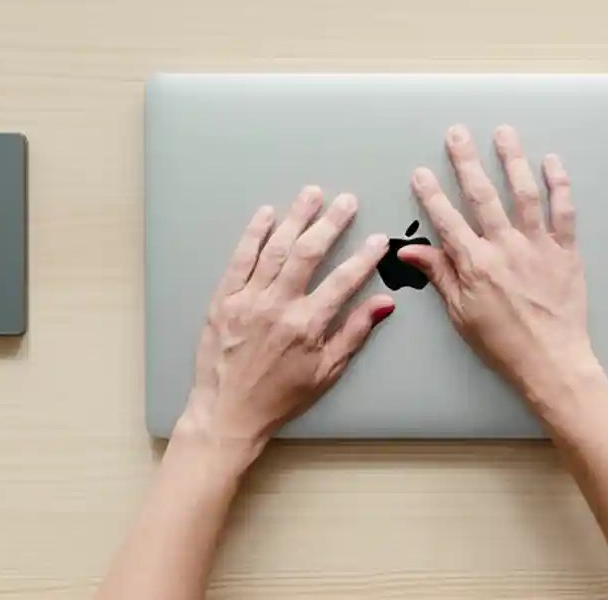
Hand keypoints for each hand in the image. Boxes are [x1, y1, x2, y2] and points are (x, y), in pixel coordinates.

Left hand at [179, 186, 394, 451]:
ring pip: (275, 249)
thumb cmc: (279, 398)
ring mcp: (247, 300)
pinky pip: (240, 259)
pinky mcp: (223, 300)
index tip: (378, 240)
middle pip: (308, 253)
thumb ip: (354, 332)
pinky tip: (267, 215)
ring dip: (296, 218)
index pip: (343, 281)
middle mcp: (277, 307)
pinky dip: (254, 234)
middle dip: (331, 223)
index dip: (364, 257)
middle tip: (347, 201)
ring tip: (312, 194)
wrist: (227, 413)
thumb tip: (383, 304)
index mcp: (306, 326)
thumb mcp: (326, 372)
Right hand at [398, 125, 602, 412]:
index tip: (420, 173)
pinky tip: (552, 162)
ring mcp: (538, 246)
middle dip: (466, 161)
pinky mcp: (565, 252)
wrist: (552, 361)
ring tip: (503, 133)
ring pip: (523, 193)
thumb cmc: (503, 343)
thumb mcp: (460, 313)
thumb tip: (409, 251)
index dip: (431, 195)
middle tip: (457, 134)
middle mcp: (505, 248)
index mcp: (476, 265)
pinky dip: (559, 184)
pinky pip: (563, 211)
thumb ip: (439, 274)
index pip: (446, 220)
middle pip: (482, 195)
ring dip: (512, 160)